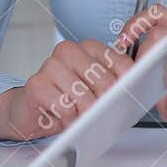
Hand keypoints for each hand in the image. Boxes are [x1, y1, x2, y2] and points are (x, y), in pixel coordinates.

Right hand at [0, 39, 131, 140]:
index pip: (121, 63)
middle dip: (106, 104)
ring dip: (86, 114)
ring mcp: (50, 65)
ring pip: (84, 95)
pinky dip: (69, 119)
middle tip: (100, 115)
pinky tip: (65, 119)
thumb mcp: (95, 91)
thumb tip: (136, 91)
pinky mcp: (36, 84)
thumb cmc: (67, 100)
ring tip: (81, 118)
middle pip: (104, 80)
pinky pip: (64, 106)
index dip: (126, 87)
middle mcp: (69, 51)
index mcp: (89, 47)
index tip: (124, 100)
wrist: (31, 111)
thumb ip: (115, 86)